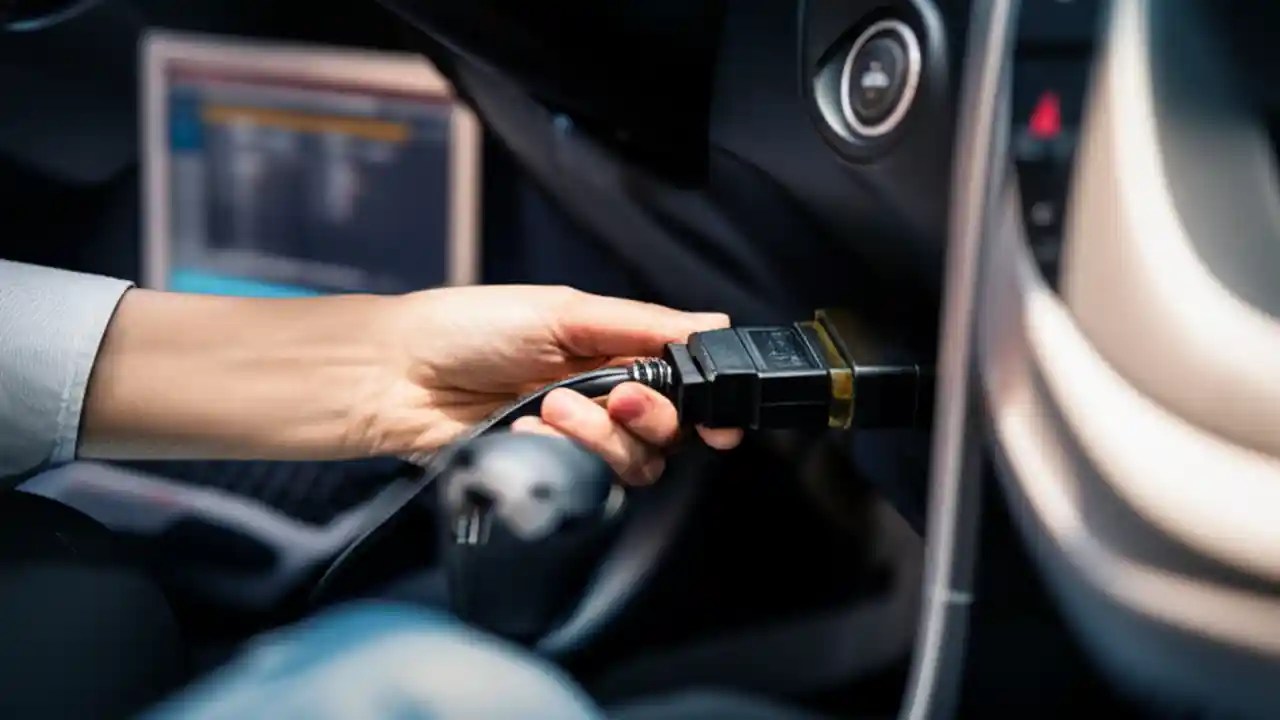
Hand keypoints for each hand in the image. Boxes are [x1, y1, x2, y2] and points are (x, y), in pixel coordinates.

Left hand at [358, 285, 742, 483]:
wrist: (396, 376)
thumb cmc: (469, 329)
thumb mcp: (563, 312)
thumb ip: (642, 324)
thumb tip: (715, 325)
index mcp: (615, 350)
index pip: (683, 384)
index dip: (706, 405)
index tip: (714, 421)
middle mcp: (605, 397)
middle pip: (669, 432)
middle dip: (650, 419)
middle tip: (614, 399)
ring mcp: (576, 439)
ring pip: (635, 464)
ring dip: (600, 439)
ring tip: (550, 408)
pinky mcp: (547, 473)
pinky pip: (584, 482)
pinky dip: (562, 457)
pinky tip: (525, 433)